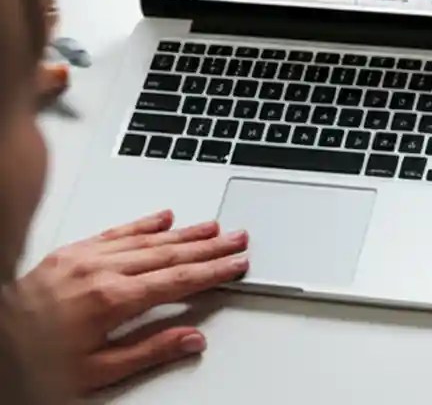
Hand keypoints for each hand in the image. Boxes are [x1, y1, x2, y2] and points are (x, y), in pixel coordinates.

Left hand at [16, 210, 248, 392]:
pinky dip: (142, 224)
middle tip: (238, 239)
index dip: (213, 272)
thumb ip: (149, 352)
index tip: (237, 265)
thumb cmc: (34, 363)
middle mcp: (100, 272)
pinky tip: (163, 218)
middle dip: (209, 247)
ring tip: (213, 228)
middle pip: (170, 254)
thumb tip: (192, 340)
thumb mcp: (95, 372)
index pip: (179, 281)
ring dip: (185, 233)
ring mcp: (83, 258)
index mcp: (112, 300)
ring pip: (147, 239)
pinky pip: (115, 232)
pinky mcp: (68, 253)